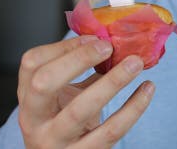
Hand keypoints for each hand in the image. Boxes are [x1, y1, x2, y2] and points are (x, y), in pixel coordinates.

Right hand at [17, 35, 154, 147]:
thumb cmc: (68, 122)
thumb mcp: (65, 95)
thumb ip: (79, 70)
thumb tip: (111, 38)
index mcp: (29, 98)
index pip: (32, 63)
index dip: (63, 46)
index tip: (93, 38)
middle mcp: (34, 121)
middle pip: (44, 83)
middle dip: (78, 59)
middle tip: (108, 46)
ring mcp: (56, 142)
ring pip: (79, 110)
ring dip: (112, 81)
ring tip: (136, 63)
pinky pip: (110, 131)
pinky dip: (133, 108)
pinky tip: (147, 89)